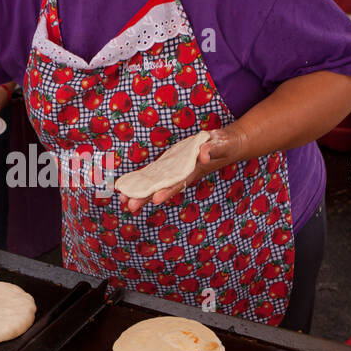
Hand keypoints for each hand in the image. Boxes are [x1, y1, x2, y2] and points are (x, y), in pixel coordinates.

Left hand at [118, 127, 248, 213]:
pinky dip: (143, 179)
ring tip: (123, 200)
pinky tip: (130, 184)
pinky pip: (156, 174)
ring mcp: (176, 171)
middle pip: (162, 188)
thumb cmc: (225, 145)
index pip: (178, 183)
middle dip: (146, 197)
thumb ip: (212, 149)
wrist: (227, 145)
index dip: (167, 191)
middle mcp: (182, 174)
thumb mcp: (221, 144)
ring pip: (156, 183)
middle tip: (129, 206)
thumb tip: (203, 155)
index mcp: (194, 171)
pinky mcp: (172, 165)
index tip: (155, 200)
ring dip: (141, 192)